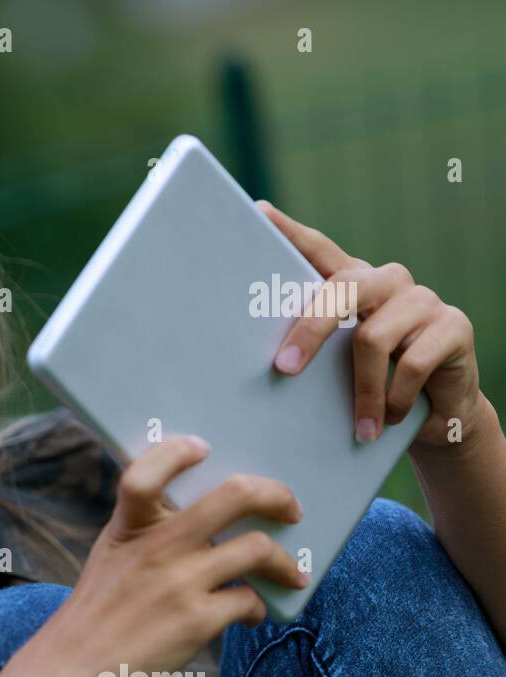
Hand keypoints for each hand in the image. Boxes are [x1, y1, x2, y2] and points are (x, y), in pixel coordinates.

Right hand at [42, 436, 306, 676]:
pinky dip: (257, 607)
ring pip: (256, 548)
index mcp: (128, 528)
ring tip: (291, 573)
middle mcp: (156, 547)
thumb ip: (144, 536)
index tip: (202, 448)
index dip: (176, 452)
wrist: (71, 674)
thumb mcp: (108, 559)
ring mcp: (179, 582)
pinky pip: (249, 600)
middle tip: (290, 508)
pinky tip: (250, 615)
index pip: (145, 473)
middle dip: (275, 495)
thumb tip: (201, 527)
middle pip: (233, 496)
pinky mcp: (197, 621)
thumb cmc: (92, 619)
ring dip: (284, 563)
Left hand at [256, 200, 486, 455]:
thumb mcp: (336, 367)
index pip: (319, 250)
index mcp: (352, 284)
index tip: (258, 213)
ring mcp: (422, 300)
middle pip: (341, 290)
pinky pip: (412, 362)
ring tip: (357, 428)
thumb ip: (311, 350)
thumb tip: (259, 363)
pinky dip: (395, 398)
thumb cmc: (371, 387)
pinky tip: (392, 419)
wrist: (436, 417)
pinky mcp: (454, 325)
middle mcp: (386, 282)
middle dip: (310, 330)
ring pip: (373, 337)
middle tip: (283, 369)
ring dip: (360, 392)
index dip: (290, 231)